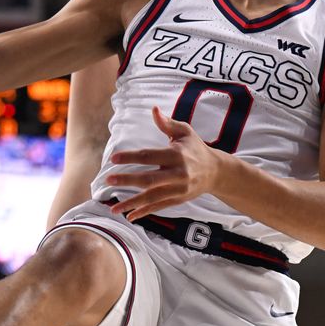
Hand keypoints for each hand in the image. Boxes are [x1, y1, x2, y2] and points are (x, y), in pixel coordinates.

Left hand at [105, 106, 220, 220]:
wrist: (215, 172)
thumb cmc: (195, 148)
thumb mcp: (184, 132)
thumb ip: (167, 123)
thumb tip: (153, 109)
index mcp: (177, 155)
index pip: (149, 156)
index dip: (130, 157)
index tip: (113, 158)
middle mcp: (178, 173)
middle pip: (149, 179)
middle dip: (128, 180)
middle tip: (109, 179)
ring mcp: (178, 189)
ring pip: (152, 197)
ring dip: (132, 203)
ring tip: (113, 208)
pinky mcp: (178, 199)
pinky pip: (159, 207)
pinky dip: (144, 212)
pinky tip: (129, 216)